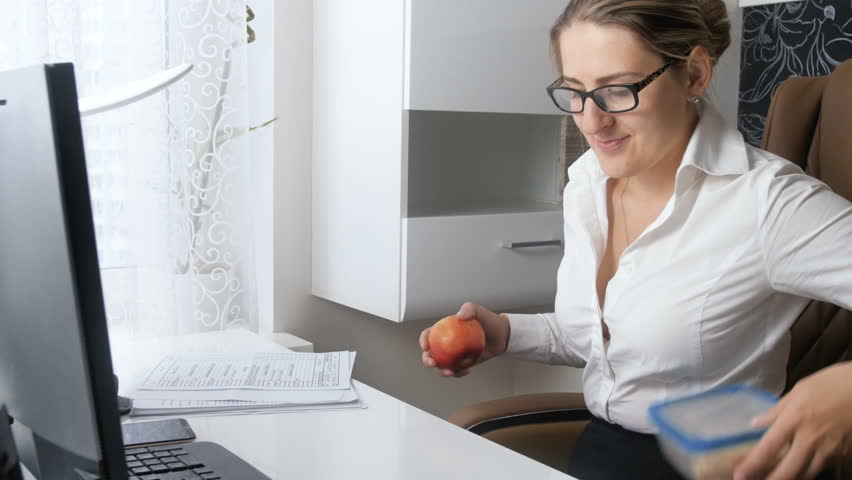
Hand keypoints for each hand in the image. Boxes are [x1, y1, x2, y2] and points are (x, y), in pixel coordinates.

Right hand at [419, 302, 510, 377]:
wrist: (502, 336)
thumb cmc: (489, 321)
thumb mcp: (480, 311)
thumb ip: (469, 309)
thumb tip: (459, 316)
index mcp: (444, 330)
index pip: (429, 335)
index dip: (423, 340)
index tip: (426, 347)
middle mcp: (446, 344)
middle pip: (430, 354)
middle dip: (427, 360)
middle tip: (434, 363)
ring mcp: (453, 355)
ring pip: (441, 366)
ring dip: (441, 371)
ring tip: (451, 372)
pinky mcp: (462, 364)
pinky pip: (455, 371)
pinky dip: (457, 374)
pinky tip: (465, 372)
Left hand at [734, 362, 851, 479]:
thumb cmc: (830, 384)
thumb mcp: (798, 391)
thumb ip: (776, 410)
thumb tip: (756, 423)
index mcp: (794, 420)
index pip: (768, 448)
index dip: (752, 465)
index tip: (740, 475)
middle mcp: (810, 438)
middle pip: (788, 470)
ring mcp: (829, 449)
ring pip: (806, 474)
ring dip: (790, 479)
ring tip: (775, 479)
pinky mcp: (842, 454)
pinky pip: (821, 468)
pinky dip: (809, 472)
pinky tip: (799, 470)